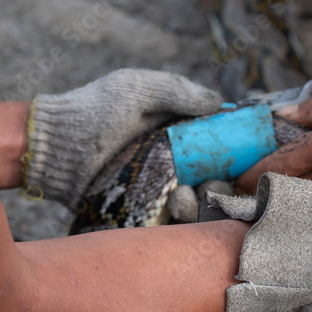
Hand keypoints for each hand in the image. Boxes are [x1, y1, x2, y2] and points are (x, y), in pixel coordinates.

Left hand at [23, 69, 222, 208]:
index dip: (242, 150)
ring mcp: (163, 189)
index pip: (223, 143)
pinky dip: (188, 217)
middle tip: (218, 183)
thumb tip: (218, 104)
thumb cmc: (94, 110)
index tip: (254, 154)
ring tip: (188, 196)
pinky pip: (178, 222)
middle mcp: (178, 162)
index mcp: (180, 132)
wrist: (57, 148)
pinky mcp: (147, 212)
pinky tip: (179, 205)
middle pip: (222, 178)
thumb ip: (177, 91)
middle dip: (229, 183)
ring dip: (208, 201)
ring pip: (205, 203)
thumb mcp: (135, 89)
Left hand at [237, 85, 311, 209]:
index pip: (275, 165)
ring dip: (288, 213)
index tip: (238, 181)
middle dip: (263, 199)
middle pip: (284, 195)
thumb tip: (284, 111)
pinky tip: (311, 225)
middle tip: (249, 202)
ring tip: (274, 215)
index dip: (250, 176)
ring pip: (305, 212)